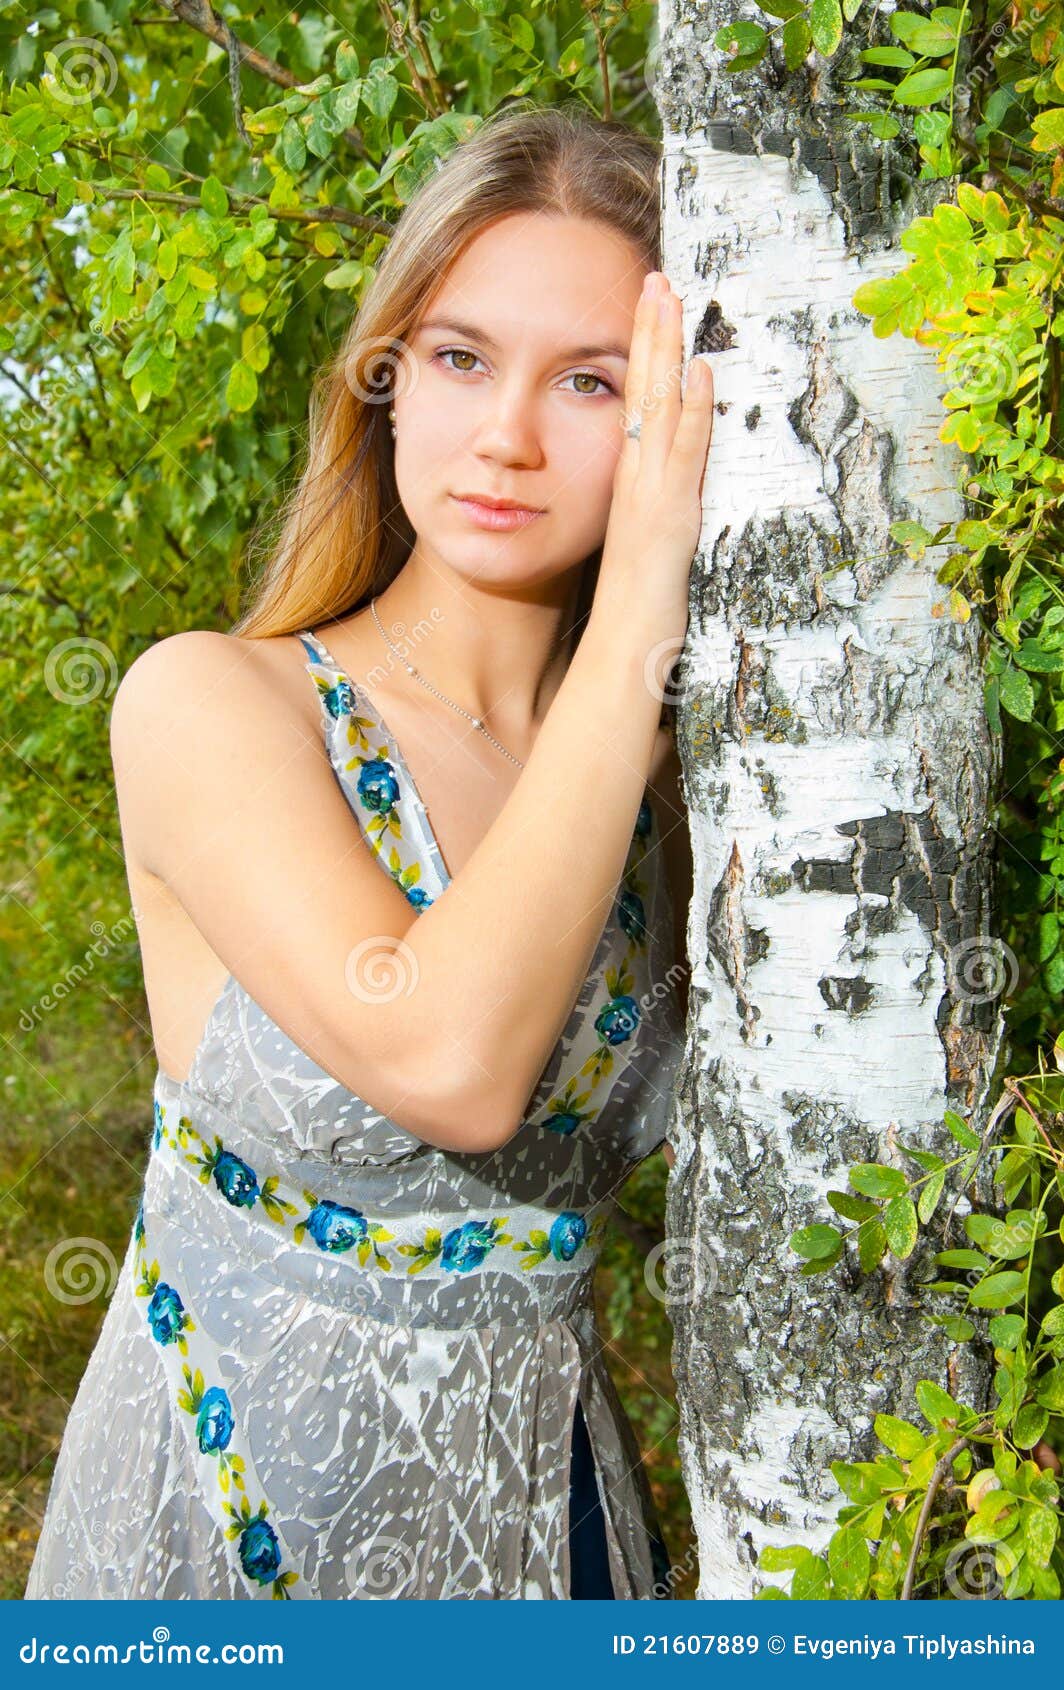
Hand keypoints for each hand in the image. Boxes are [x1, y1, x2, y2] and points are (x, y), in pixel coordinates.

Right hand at [595, 272, 714, 644]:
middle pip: (640, 392)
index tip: (650, 310)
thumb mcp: (647, 555)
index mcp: (631, 487)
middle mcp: (636, 482)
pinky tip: (700, 370)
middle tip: (654, 277)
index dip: (641, 357)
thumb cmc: (635, 613)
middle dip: (648, 332)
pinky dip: (692, 409)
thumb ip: (656, 521)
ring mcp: (651, 496)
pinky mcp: (670, 515)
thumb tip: (671, 503)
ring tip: (669, 296)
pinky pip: (682, 452)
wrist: (621, 654)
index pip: (635, 407)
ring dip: (664, 350)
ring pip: (657, 408)